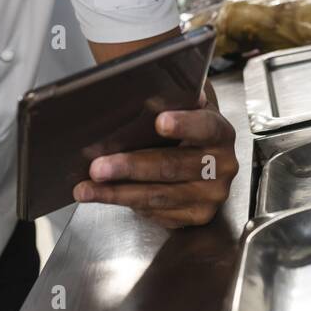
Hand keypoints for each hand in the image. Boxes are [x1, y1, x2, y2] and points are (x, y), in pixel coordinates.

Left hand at [74, 92, 237, 228]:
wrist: (205, 161)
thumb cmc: (187, 132)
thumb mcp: (186, 113)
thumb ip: (175, 103)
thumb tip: (148, 95)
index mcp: (220, 133)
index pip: (205, 127)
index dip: (184, 124)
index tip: (160, 122)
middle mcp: (222, 166)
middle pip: (172, 166)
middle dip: (131, 167)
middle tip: (98, 167)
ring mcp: (210, 195)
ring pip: (158, 195)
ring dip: (118, 192)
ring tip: (88, 188)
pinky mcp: (196, 216)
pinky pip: (156, 212)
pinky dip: (125, 203)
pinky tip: (103, 196)